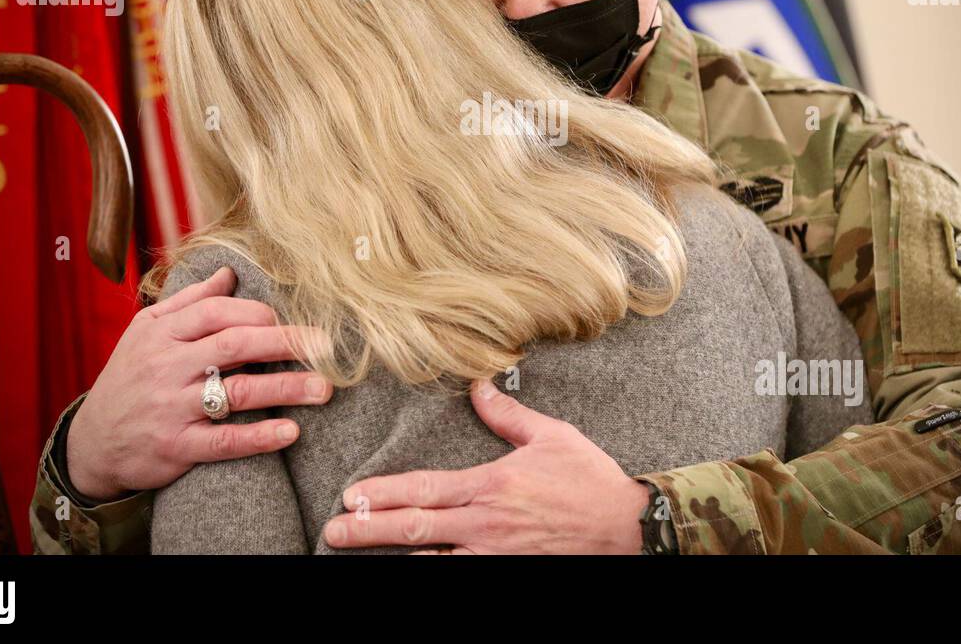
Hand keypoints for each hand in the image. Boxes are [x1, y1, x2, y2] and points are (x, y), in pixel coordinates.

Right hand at [66, 267, 332, 500]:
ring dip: (286, 388)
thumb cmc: (130, 378)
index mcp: (163, 334)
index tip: (291, 321)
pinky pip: (223, 441)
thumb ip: (189, 301)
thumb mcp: (146, 332)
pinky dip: (258, 437)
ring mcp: (171, 408)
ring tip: (324, 388)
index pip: (217, 312)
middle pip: (235, 345)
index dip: (259, 313)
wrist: (91, 444)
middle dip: (285, 343)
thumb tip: (229, 272)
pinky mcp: (176, 447)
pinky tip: (290, 432)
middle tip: (326, 346)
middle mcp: (167, 367)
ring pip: (236, 392)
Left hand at [323, 378, 650, 553]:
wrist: (627, 528)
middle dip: (368, 529)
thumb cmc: (589, 479)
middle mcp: (485, 524)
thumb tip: (478, 384)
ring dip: (389, 556)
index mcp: (491, 485)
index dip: (383, 494)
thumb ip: (507, 414)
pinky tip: (407, 569)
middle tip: (333, 530)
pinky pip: (458, 577)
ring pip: (430, 559)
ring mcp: (494, 554)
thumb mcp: (551, 436)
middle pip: (414, 528)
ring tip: (353, 552)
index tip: (351, 494)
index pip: (424, 490)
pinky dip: (431, 571)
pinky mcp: (507, 572)